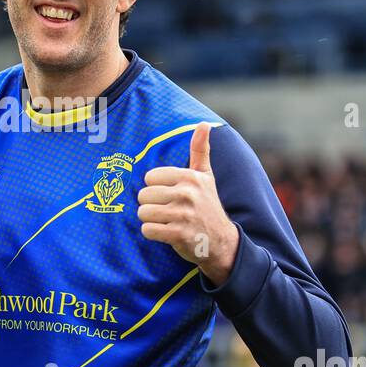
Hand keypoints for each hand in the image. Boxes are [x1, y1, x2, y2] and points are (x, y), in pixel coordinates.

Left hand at [136, 122, 238, 284]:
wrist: (222, 242)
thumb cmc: (208, 206)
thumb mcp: (206, 176)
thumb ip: (200, 150)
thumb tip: (203, 124)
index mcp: (190, 177)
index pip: (150, 177)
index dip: (156, 189)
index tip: (170, 196)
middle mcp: (187, 193)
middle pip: (144, 195)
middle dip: (151, 205)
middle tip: (168, 211)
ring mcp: (183, 214)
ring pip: (143, 212)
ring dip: (151, 220)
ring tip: (166, 221)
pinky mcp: (178, 234)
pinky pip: (147, 229)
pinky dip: (152, 233)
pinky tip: (166, 233)